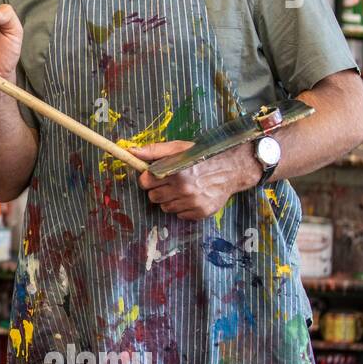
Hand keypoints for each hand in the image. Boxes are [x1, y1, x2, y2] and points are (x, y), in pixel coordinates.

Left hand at [131, 140, 261, 220]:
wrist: (232, 168)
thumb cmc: (202, 156)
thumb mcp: (178, 148)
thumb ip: (153, 151)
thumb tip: (130, 152)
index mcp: (176, 171)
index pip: (145, 182)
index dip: (148, 178)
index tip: (154, 175)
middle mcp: (184, 188)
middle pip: (153, 197)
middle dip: (157, 190)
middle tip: (170, 182)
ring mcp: (193, 202)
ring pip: (165, 208)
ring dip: (169, 199)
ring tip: (182, 188)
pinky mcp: (201, 212)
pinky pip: (180, 215)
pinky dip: (182, 207)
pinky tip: (191, 196)